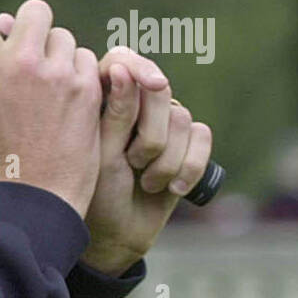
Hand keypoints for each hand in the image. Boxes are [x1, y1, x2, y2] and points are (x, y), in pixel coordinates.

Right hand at [0, 0, 101, 217]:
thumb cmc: (1, 154)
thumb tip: (5, 23)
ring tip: (51, 95)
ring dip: (61, 58)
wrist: (34, 196)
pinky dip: (83, 78)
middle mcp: (17, 61)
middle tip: (32, 58)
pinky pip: (88, 62)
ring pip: (65, 39)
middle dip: (35, 30)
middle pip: (35, 11)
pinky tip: (71, 106)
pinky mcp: (87, 87)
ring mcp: (56, 73)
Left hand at [0, 40, 211, 274]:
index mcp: (103, 100)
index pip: (123, 61)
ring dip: (165, 160)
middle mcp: (134, 106)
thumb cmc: (95, 192)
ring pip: (182, 117)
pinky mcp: (187, 143)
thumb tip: (122, 68)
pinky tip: (172, 189)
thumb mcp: (100, 153)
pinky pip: (202, 136)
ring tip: (144, 182)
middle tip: (133, 162)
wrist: (115, 236)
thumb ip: (114, 112)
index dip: (140, 68)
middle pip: (160, 91)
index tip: (154, 84)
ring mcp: (162, 124)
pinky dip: (189, 166)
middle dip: (151, 134)